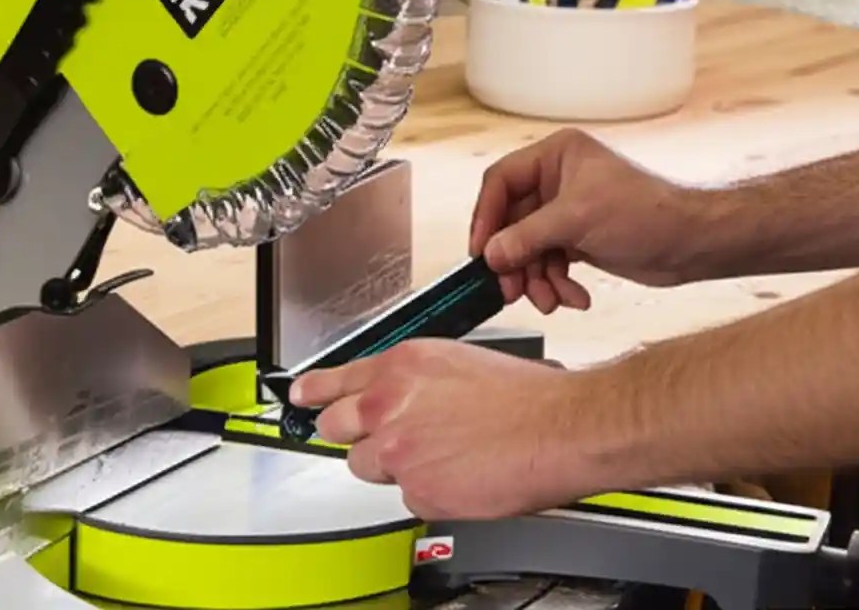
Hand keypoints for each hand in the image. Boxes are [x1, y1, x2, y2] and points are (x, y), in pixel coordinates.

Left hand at [290, 339, 600, 520]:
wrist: (560, 427)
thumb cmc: (525, 395)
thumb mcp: (456, 362)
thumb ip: (411, 381)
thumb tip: (390, 395)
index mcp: (399, 366)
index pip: (333, 381)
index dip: (312, 393)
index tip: (297, 398)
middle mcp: (388, 405)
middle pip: (335, 429)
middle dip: (356, 435)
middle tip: (385, 438)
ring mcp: (398, 451)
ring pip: (367, 467)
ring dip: (392, 465)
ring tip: (440, 455)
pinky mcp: (417, 490)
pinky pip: (406, 497)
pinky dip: (429, 492)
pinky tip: (460, 476)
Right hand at [470, 128, 701, 313]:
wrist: (693, 243)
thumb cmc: (646, 213)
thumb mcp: (576, 220)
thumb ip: (526, 237)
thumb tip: (489, 256)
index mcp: (555, 157)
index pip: (501, 182)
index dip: (486, 217)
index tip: (482, 253)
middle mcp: (557, 181)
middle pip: (511, 223)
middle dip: (514, 260)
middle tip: (512, 290)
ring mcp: (566, 213)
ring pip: (528, 249)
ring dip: (536, 280)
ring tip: (550, 302)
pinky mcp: (578, 240)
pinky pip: (549, 264)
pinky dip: (557, 285)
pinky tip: (575, 298)